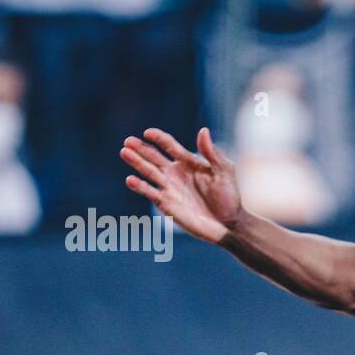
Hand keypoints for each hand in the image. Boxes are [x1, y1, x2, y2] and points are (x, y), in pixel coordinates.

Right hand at [120, 127, 240, 243]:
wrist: (228, 223)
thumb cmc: (229, 197)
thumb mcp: (224, 171)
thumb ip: (212, 152)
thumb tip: (203, 130)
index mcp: (188, 162)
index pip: (169, 145)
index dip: (158, 138)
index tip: (147, 132)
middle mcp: (175, 172)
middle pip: (153, 156)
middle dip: (141, 148)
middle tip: (127, 141)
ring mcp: (169, 187)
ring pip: (148, 171)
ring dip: (136, 162)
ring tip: (125, 152)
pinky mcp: (166, 203)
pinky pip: (150, 192)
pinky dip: (139, 186)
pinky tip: (131, 179)